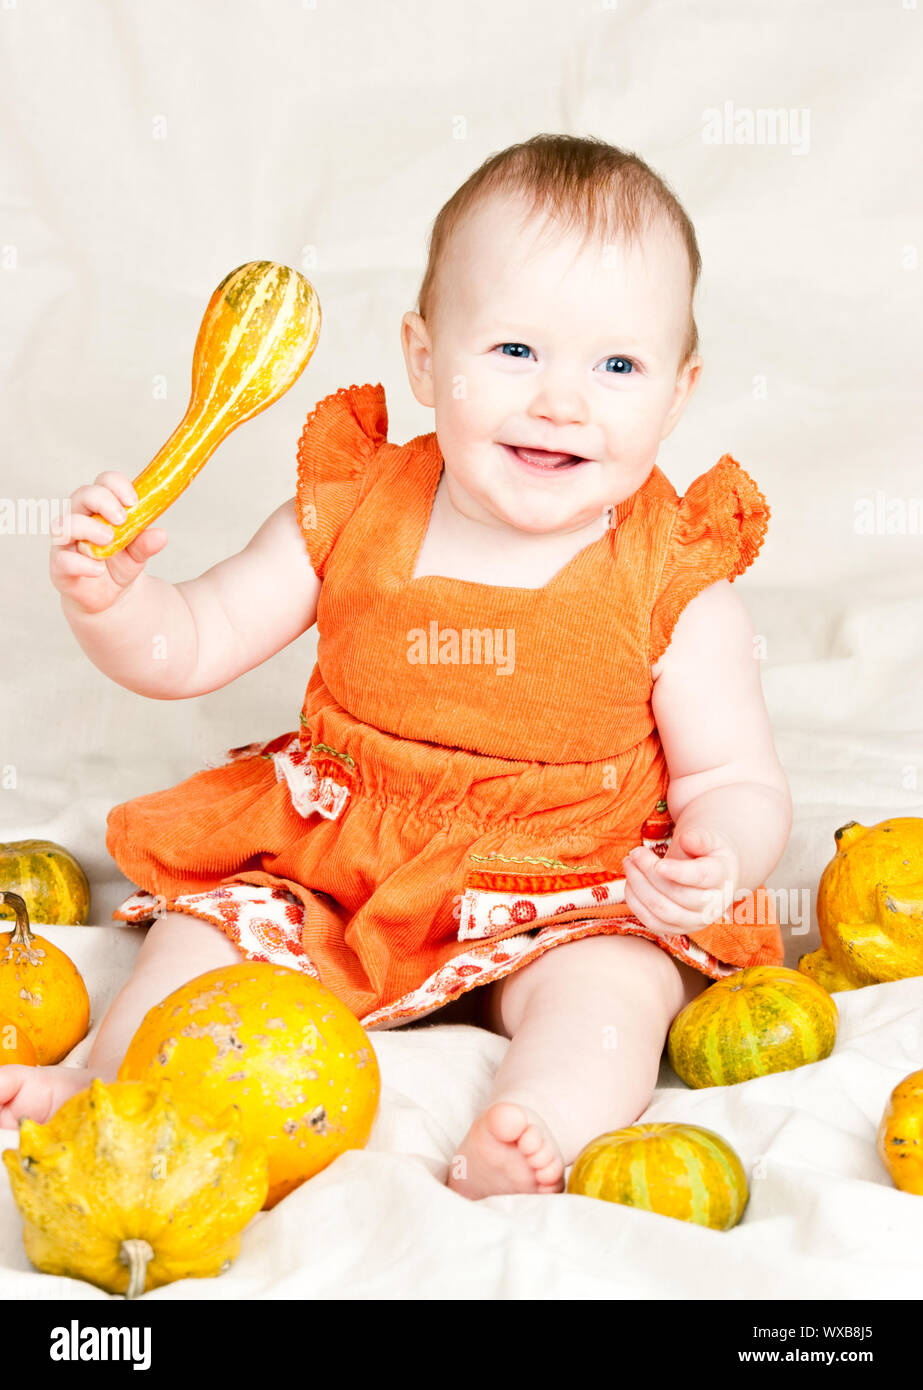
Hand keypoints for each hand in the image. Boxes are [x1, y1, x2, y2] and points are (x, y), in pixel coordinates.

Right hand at [49, 470, 168, 614]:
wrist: (110, 595)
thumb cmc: (120, 563)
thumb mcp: (138, 553)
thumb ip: (146, 543)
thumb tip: (160, 535)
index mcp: (100, 508)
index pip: (103, 482)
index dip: (117, 485)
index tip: (134, 500)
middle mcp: (78, 518)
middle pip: (82, 494)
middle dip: (103, 501)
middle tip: (122, 518)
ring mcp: (66, 541)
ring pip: (65, 523)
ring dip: (88, 528)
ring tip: (109, 540)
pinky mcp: (59, 566)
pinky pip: (63, 559)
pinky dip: (82, 563)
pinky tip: (98, 569)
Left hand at [622, 825, 739, 939]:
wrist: (713, 877)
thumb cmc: (708, 854)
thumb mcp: (710, 840)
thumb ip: (700, 839)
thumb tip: (686, 839)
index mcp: (722, 878)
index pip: (700, 877)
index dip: (678, 872)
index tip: (658, 865)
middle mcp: (713, 906)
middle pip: (677, 894)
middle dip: (650, 873)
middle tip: (634, 853)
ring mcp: (696, 922)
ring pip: (663, 911)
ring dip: (639, 888)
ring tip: (629, 864)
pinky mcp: (678, 930)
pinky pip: (653, 923)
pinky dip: (636, 904)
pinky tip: (630, 884)